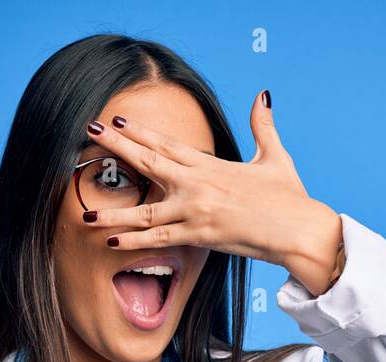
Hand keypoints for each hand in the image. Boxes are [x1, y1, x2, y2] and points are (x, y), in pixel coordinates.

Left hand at [85, 90, 344, 295]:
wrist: (299, 229)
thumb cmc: (289, 197)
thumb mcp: (274, 157)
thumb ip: (262, 126)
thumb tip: (263, 95)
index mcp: (211, 165)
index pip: (167, 144)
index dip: (139, 132)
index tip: (117, 121)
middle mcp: (198, 184)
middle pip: (148, 162)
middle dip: (116, 146)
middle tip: (90, 132)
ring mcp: (196, 211)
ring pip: (145, 210)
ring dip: (114, 212)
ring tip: (86, 212)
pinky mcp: (200, 236)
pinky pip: (160, 240)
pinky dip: (134, 242)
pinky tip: (111, 241)